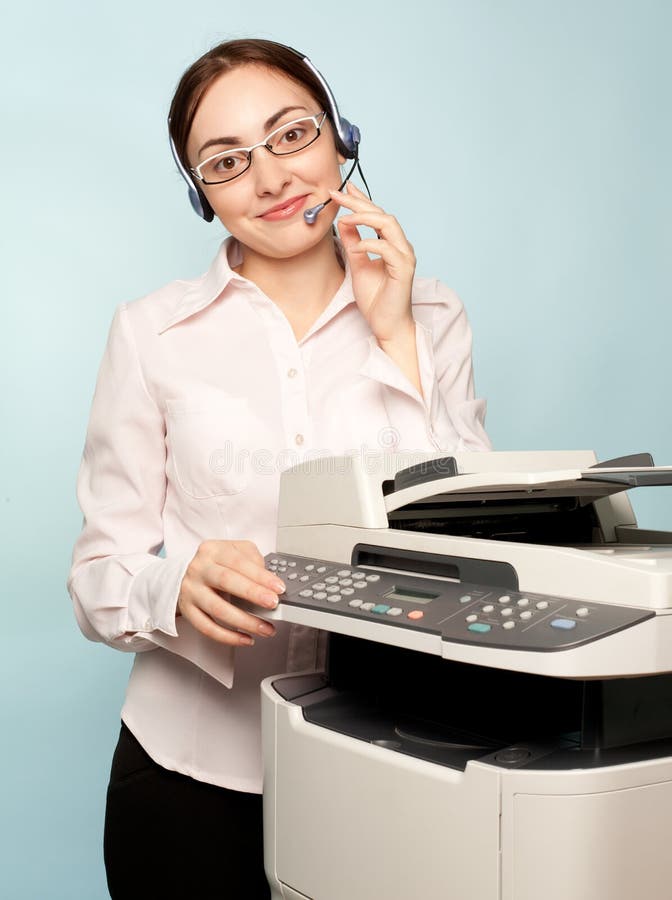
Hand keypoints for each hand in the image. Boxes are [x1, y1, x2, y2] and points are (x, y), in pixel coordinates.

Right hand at [177, 540, 284, 646]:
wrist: (190, 573)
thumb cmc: (218, 564)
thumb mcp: (235, 551)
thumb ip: (253, 560)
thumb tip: (269, 582)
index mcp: (213, 551)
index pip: (238, 562)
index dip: (260, 576)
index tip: (278, 587)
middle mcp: (199, 569)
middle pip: (226, 581)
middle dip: (253, 594)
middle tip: (272, 604)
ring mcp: (191, 591)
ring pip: (217, 609)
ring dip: (245, 621)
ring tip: (265, 628)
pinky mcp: (188, 611)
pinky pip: (207, 628)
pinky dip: (228, 637)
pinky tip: (246, 639)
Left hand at [331, 183, 416, 344]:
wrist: (387, 325)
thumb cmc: (376, 299)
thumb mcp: (357, 266)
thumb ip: (352, 244)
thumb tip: (343, 223)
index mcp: (391, 244)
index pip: (376, 215)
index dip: (360, 200)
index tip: (342, 189)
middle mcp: (401, 246)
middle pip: (382, 214)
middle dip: (359, 202)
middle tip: (337, 194)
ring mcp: (405, 256)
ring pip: (389, 224)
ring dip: (365, 218)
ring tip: (345, 218)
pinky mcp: (404, 269)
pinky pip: (387, 249)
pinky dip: (370, 244)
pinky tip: (355, 247)